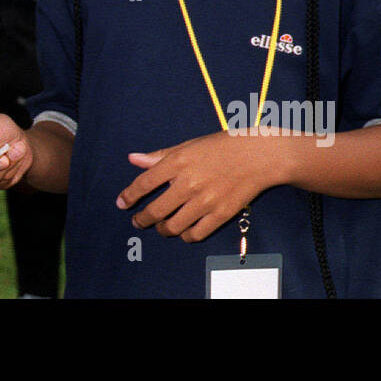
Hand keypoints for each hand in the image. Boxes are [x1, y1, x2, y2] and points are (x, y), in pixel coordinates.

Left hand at [116, 131, 279, 242]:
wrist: (259, 155)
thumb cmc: (222, 146)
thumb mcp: (188, 145)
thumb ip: (159, 156)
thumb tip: (133, 159)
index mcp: (178, 161)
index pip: (144, 183)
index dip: (129, 196)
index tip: (121, 203)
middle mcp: (188, 183)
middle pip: (155, 210)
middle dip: (142, 219)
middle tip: (138, 221)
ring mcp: (204, 201)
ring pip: (173, 226)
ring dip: (162, 229)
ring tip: (161, 226)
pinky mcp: (220, 214)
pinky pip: (195, 234)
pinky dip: (185, 235)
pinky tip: (183, 230)